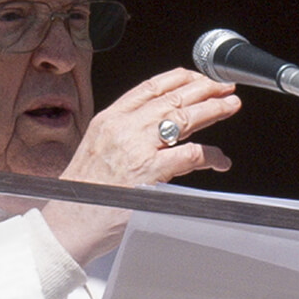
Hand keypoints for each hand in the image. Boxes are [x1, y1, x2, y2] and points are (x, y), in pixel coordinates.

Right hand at [44, 68, 240, 261]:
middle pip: (171, 99)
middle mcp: (123, 128)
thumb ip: (125, 135)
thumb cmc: (82, 194)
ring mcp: (136, 149)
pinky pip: (190, 155)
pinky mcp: (149, 172)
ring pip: (184, 119)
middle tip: (224, 87)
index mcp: (109, 119)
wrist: (68, 222)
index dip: (178, 78)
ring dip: (212, 110)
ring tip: (230, 106)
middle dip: (203, 90)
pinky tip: (220, 160)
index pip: (149, 87)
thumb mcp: (97, 149)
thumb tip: (158, 130)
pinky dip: (210, 156)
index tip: (197, 76)